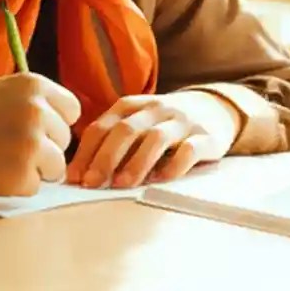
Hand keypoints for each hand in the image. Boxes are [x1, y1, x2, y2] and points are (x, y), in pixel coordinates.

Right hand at [0, 73, 80, 196]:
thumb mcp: (0, 92)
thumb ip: (35, 101)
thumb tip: (69, 123)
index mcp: (33, 84)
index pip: (71, 110)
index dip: (54, 123)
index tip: (32, 129)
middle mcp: (37, 110)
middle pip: (65, 139)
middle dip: (44, 147)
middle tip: (6, 146)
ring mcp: (31, 143)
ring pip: (57, 166)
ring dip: (35, 169)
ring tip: (1, 160)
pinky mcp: (21, 175)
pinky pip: (36, 186)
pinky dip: (17, 186)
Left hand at [66, 91, 240, 188]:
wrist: (214, 109)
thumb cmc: (164, 124)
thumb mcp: (138, 123)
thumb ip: (113, 141)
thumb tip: (80, 174)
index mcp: (133, 105)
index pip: (103, 125)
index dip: (86, 151)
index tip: (74, 177)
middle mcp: (156, 109)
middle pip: (126, 130)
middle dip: (105, 157)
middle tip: (92, 183)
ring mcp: (182, 121)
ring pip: (156, 138)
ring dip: (136, 163)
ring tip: (121, 184)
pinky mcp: (206, 137)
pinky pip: (189, 150)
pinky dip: (173, 166)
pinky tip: (160, 180)